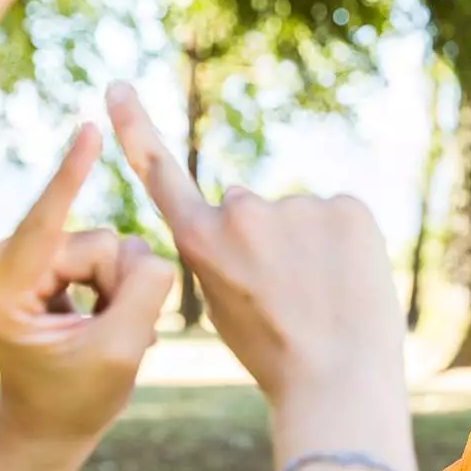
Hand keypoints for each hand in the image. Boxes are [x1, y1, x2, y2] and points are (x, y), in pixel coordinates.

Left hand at [0, 124, 173, 451]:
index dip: (71, 176)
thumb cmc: (78, 399)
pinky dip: (110, 283)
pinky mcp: (28, 262)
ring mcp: (8, 264)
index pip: (45, 224)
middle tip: (116, 332)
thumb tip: (154, 252)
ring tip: (104, 329)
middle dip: (118, 284)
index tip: (87, 131)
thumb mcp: (122, 351)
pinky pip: (92, 250)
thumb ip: (145, 291)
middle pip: (91, 241)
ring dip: (118, 287)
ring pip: (99, 244)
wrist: (48, 426)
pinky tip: (99, 316)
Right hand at [105, 83, 403, 407]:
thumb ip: (223, 253)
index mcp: (200, 242)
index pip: (163, 174)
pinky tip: (351, 284)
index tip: (118, 88)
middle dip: (267, 242)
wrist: (336, 382)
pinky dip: (349, 246)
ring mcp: (296, 205)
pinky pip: (343, 218)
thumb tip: (244, 210)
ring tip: (325, 300)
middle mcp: (241, 212)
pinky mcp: (347, 207)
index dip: (138, 129)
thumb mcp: (223, 307)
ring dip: (312, 248)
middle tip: (291, 298)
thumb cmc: (276, 357)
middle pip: (250, 211)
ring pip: (300, 218)